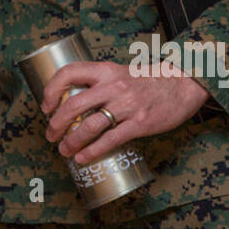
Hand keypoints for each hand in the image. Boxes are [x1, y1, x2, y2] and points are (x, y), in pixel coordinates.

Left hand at [39, 61, 209, 163]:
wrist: (182, 84)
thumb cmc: (148, 80)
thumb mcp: (120, 72)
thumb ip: (100, 82)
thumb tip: (73, 101)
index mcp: (105, 70)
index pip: (69, 72)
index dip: (51, 89)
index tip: (45, 106)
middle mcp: (113, 86)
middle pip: (73, 104)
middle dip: (56, 123)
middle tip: (50, 134)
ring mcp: (126, 105)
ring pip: (90, 125)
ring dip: (72, 141)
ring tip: (64, 150)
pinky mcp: (140, 123)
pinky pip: (111, 139)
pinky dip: (93, 151)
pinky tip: (83, 158)